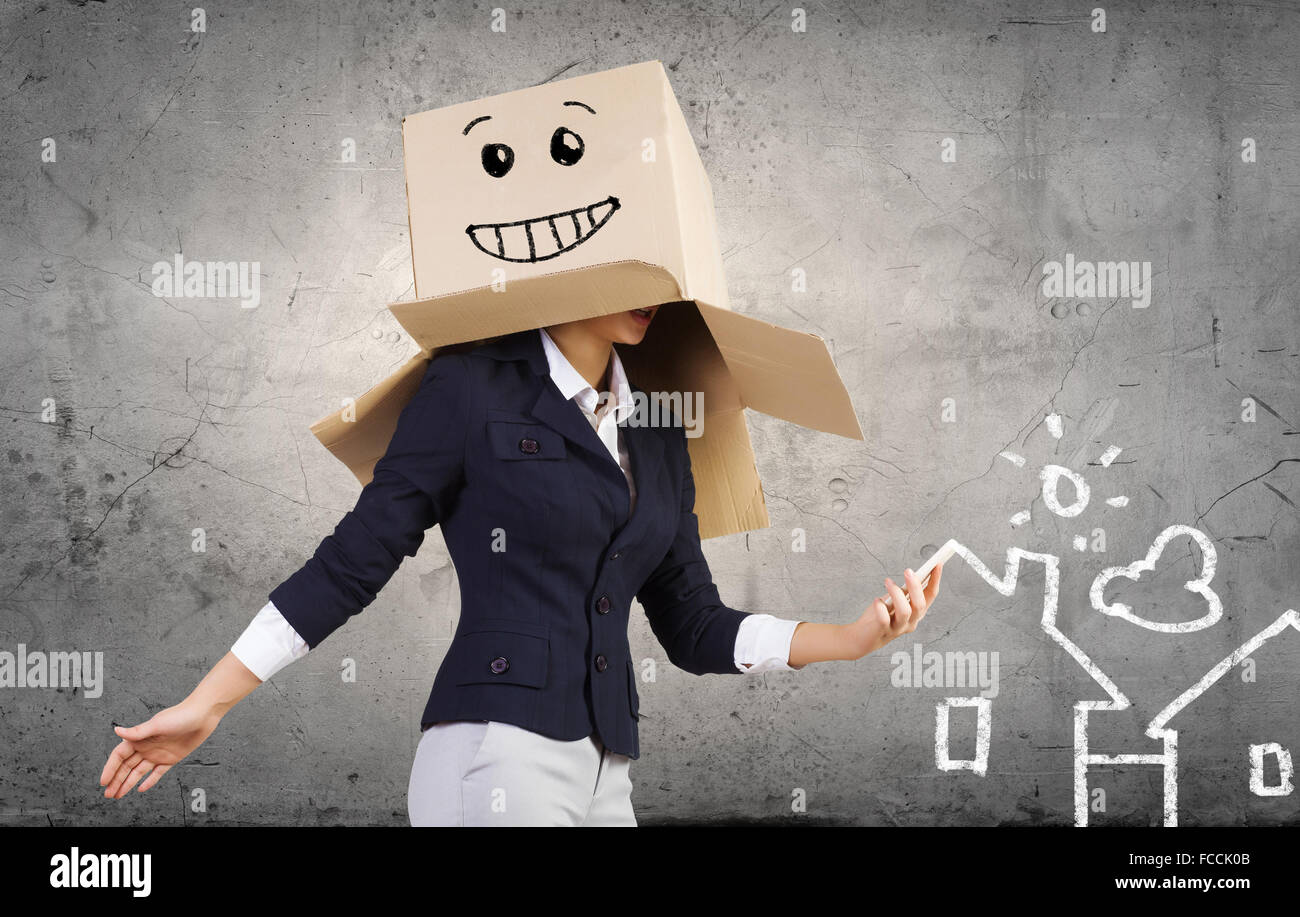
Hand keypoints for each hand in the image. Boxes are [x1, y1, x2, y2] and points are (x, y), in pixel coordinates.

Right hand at [99, 700, 222, 797]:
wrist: (203, 715)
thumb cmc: (180, 715)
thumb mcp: (157, 724)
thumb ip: (137, 732)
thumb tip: (116, 731)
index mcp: (139, 738)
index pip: (119, 756)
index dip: (110, 769)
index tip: (103, 782)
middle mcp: (146, 747)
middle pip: (127, 767)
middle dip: (116, 780)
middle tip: (108, 795)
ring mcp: (158, 754)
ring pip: (139, 772)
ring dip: (128, 783)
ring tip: (118, 795)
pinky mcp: (171, 759)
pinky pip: (157, 773)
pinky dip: (149, 781)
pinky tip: (140, 789)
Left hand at [842, 562, 942, 659]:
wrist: (862, 637)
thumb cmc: (879, 616)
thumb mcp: (894, 601)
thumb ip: (903, 592)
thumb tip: (912, 574)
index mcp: (917, 613)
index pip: (930, 596)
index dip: (935, 580)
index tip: (937, 563)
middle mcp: (911, 622)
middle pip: (920, 605)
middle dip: (915, 586)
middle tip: (908, 571)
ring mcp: (898, 628)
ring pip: (905, 612)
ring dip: (897, 594)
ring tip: (888, 581)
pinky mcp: (883, 631)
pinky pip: (884, 619)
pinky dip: (880, 607)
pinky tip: (877, 601)